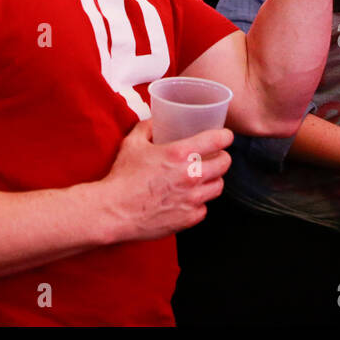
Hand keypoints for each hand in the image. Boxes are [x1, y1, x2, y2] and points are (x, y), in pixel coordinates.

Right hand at [97, 122, 231, 241]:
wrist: (113, 211)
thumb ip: (147, 128)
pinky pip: (204, 208)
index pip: (219, 140)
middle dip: (222, 158)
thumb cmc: (122, 177)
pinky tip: (188, 199)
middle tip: (214, 157)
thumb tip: (156, 121)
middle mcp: (191, 176)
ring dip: (213, 180)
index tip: (225, 136)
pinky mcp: (189, 218)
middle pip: (224, 164)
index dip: (225, 136)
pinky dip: (199, 203)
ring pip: (218, 186)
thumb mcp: (132, 143)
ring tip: (203, 179)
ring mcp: (192, 199)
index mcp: (180, 154)